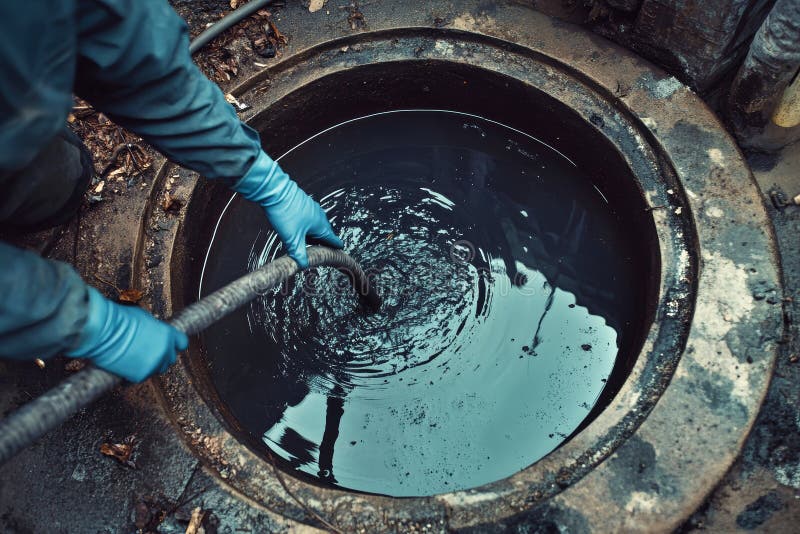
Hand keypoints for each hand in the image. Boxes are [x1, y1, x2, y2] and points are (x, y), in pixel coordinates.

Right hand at [66, 287, 187, 382]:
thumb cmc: (119, 320)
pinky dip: (133, 375)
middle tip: (146, 353)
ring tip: (133, 359)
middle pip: (170, 359)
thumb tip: (154, 334)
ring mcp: (154, 364)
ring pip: (157, 370)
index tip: (167, 346)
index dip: (174, 345)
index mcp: (168, 334)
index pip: (182, 343)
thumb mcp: (145, 318)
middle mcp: (165, 350)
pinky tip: (124, 367)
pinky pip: (141, 377)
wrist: (103, 331)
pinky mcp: (141, 376)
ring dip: (149, 366)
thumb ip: (155, 329)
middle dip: (161, 357)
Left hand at [232, 151, 343, 267]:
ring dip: (312, 233)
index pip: (333, 239)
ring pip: (315, 224)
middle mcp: (319, 216)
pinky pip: (309, 217)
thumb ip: (299, 254)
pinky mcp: (303, 203)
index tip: (340, 249)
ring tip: (304, 240)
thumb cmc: (285, 212)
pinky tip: (297, 227)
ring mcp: (311, 208)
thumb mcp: (292, 239)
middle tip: (318, 250)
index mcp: (320, 225)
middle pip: (324, 232)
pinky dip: (306, 224)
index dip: (336, 246)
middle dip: (321, 241)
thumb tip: (303, 264)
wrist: (274, 191)